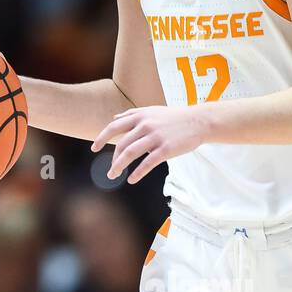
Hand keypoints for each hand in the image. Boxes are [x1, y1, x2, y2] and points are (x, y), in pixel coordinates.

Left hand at [91, 105, 208, 183]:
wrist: (198, 121)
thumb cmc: (175, 118)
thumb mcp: (152, 111)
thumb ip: (132, 115)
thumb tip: (115, 118)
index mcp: (140, 116)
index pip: (115, 127)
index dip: (102, 137)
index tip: (93, 148)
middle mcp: (145, 125)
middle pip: (121, 144)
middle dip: (113, 159)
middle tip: (110, 171)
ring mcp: (155, 137)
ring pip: (130, 153)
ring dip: (119, 166)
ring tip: (113, 175)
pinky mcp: (165, 149)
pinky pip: (147, 163)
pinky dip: (137, 173)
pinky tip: (131, 179)